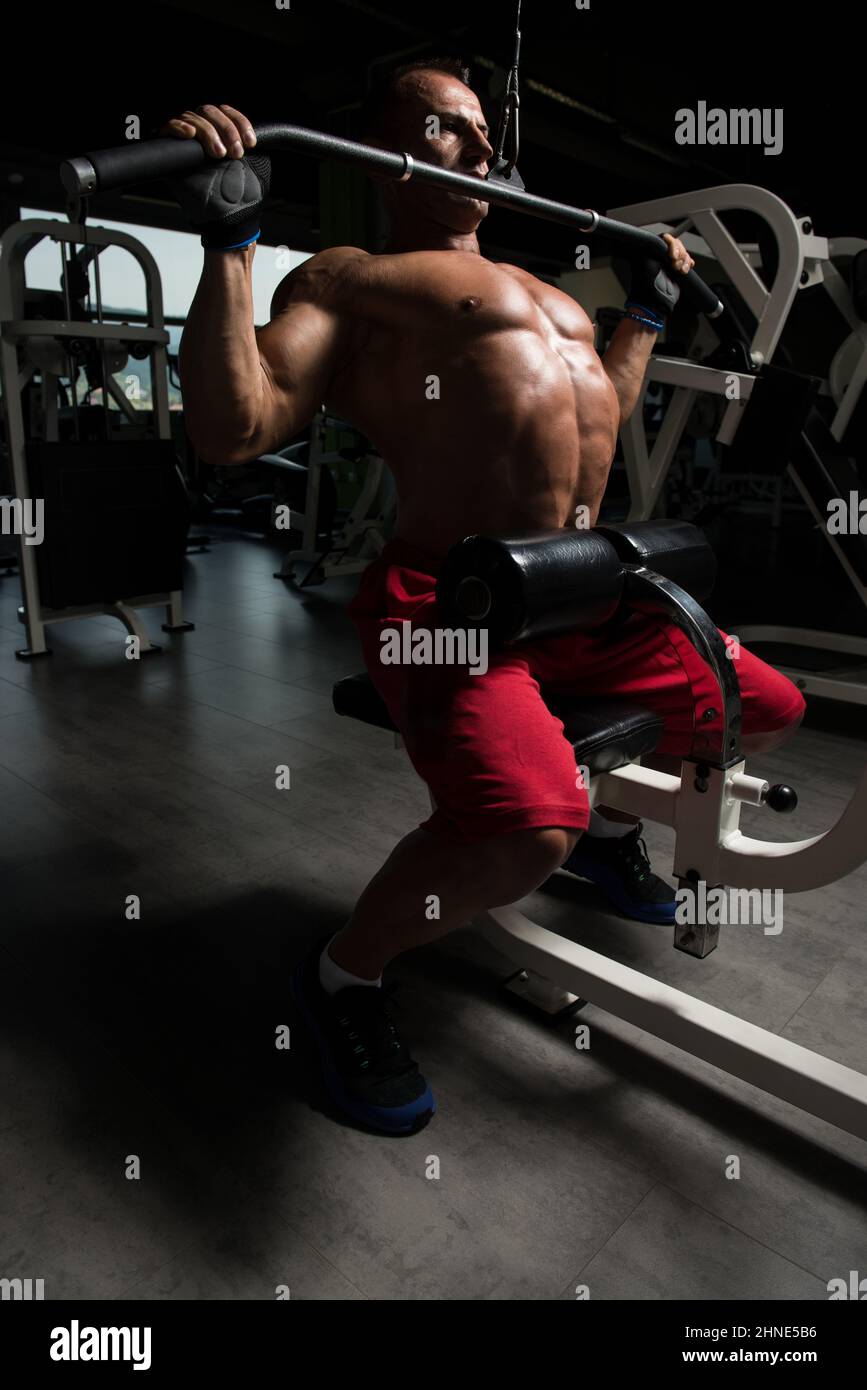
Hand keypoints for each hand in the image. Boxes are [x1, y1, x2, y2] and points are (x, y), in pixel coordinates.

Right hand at [160, 103, 269, 249]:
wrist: (227, 222)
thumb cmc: (240, 198)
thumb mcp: (255, 168)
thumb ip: (251, 147)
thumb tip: (253, 132)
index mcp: (223, 134)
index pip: (228, 113)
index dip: (239, 122)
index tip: (250, 142)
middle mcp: (204, 134)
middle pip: (209, 112)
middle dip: (226, 129)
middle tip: (235, 153)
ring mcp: (187, 142)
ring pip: (192, 117)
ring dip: (207, 132)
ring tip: (218, 153)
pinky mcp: (171, 151)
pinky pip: (168, 127)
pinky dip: (178, 128)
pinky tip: (190, 134)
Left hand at [626, 233, 695, 323]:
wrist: (655, 304)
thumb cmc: (648, 287)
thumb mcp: (648, 264)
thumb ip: (655, 250)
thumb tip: (662, 239)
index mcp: (653, 252)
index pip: (666, 239)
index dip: (672, 245)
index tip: (672, 255)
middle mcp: (661, 256)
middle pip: (677, 245)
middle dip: (679, 254)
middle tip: (675, 266)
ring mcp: (669, 264)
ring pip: (684, 253)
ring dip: (684, 261)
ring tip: (679, 271)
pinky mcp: (677, 272)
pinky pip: (687, 262)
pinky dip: (688, 265)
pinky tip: (685, 271)